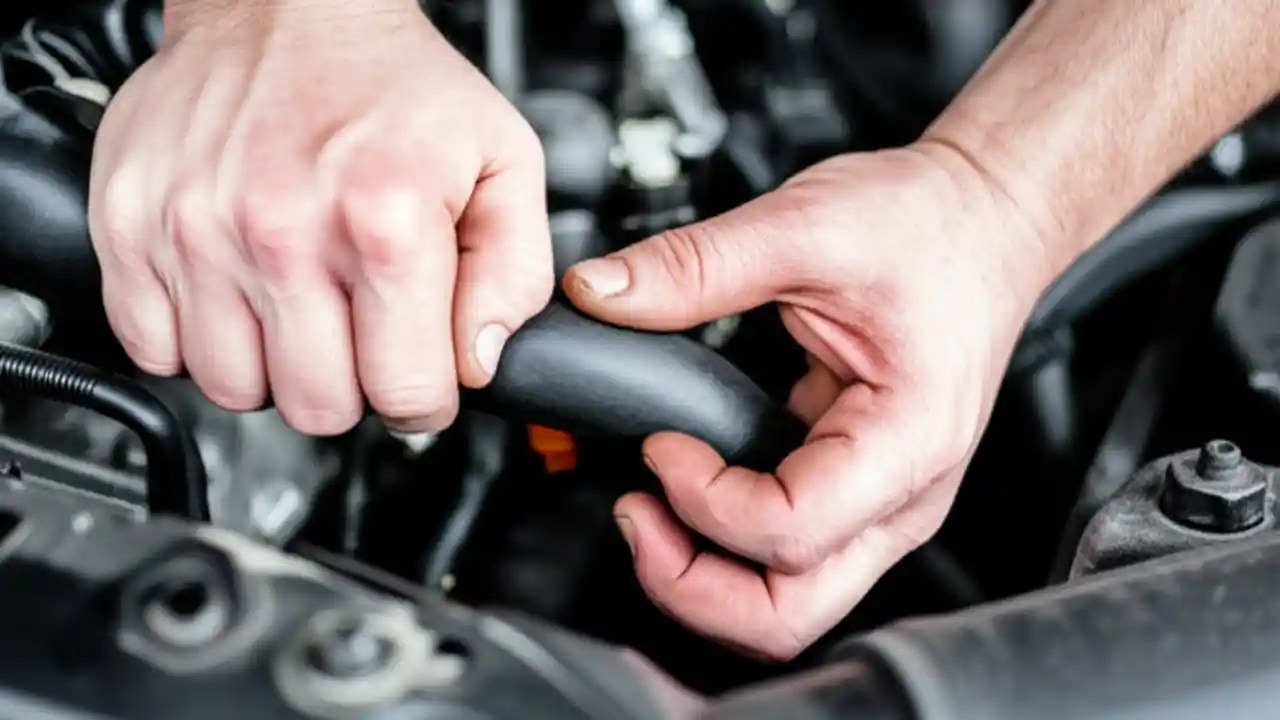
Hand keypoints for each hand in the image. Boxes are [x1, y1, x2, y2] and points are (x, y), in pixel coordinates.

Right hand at [89, 0, 550, 434]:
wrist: (286, 6)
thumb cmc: (393, 84)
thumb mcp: (502, 163)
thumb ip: (513, 274)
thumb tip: (476, 361)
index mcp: (382, 218)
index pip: (404, 393)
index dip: (424, 397)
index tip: (420, 375)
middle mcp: (280, 229)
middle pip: (317, 408)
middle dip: (351, 388)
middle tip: (360, 335)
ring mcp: (195, 230)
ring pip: (233, 389)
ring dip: (274, 366)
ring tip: (300, 305)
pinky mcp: (129, 225)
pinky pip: (152, 348)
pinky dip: (198, 339)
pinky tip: (239, 293)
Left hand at [565, 144, 1059, 659]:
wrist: (986, 217)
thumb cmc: (931, 226)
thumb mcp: (804, 225)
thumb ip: (695, 264)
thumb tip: (600, 293)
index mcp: (908, 439)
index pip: (790, 530)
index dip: (704, 501)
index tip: (658, 443)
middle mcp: (903, 495)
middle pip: (786, 613)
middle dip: (689, 582)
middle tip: (634, 513)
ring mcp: (882, 504)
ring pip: (783, 603)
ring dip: (702, 577)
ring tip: (650, 509)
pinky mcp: (857, 491)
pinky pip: (784, 558)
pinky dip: (722, 545)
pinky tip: (687, 491)